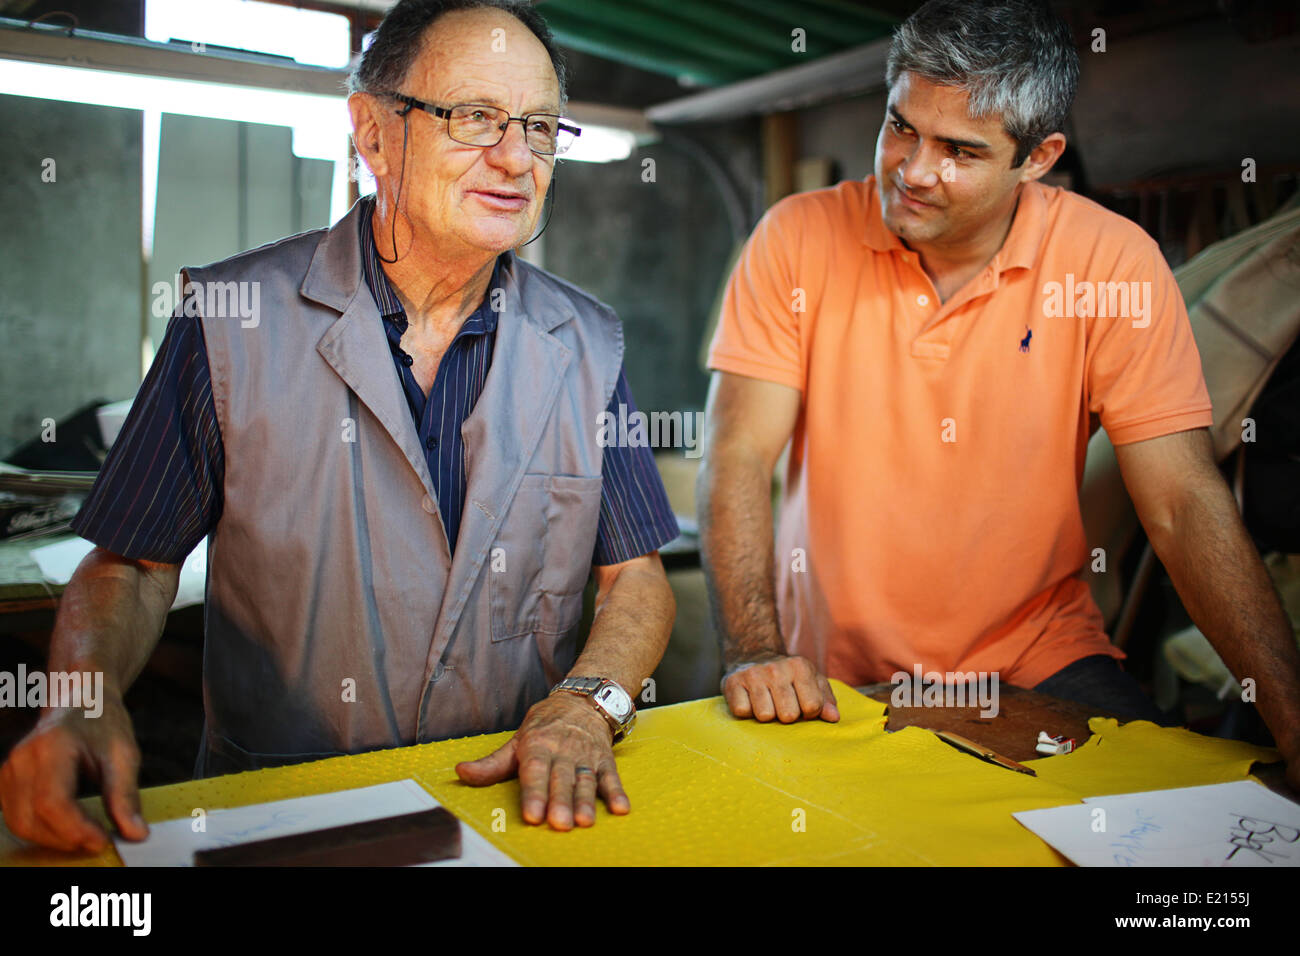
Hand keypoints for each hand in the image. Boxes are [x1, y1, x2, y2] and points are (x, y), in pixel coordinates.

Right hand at [0, 693, 147, 852]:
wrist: (81, 698)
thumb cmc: (103, 721)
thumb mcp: (123, 754)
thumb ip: (125, 796)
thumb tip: (136, 833)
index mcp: (52, 745)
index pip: (52, 801)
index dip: (75, 830)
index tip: (103, 842)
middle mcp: (23, 758)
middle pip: (31, 818)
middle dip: (66, 839)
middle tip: (101, 841)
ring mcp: (9, 770)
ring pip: (20, 823)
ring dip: (53, 839)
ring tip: (88, 835)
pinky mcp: (7, 781)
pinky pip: (16, 817)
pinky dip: (41, 831)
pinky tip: (69, 828)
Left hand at [455, 692, 629, 829]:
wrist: (582, 702)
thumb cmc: (544, 727)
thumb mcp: (516, 741)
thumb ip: (491, 764)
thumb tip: (460, 773)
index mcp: (538, 746)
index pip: (535, 772)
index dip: (533, 793)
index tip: (532, 814)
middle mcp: (563, 751)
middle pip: (561, 779)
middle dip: (561, 802)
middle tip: (560, 824)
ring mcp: (586, 756)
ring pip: (586, 781)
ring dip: (587, 802)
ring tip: (585, 822)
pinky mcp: (605, 760)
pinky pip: (612, 777)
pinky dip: (618, 793)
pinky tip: (621, 809)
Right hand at [722, 653, 839, 722]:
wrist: (753, 656)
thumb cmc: (788, 676)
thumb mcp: (811, 681)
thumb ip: (825, 699)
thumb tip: (833, 717)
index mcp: (800, 667)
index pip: (812, 706)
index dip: (808, 712)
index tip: (802, 705)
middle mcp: (776, 669)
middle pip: (788, 715)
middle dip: (786, 715)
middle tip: (781, 704)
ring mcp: (753, 675)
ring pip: (765, 716)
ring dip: (766, 715)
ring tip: (766, 702)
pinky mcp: (732, 682)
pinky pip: (742, 712)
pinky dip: (746, 711)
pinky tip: (750, 701)